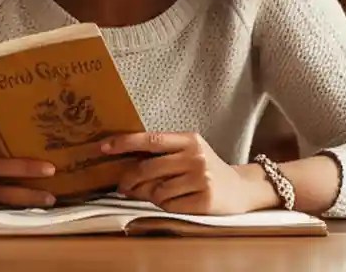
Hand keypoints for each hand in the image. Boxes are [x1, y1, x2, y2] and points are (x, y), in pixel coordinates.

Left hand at [103, 131, 262, 214]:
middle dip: (129, 179)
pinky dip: (166, 206)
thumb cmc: (206, 169)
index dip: (124, 143)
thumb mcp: (188, 152)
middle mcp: (195, 157)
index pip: (150, 139)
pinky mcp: (206, 200)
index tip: (103, 147)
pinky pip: (170, 206)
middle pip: (148, 168)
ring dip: (150, 195)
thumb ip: (161, 154)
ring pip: (157, 190)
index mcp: (189, 140)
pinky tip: (175, 202)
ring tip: (159, 194)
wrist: (241, 189)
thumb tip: (122, 165)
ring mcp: (202, 178)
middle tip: (122, 186)